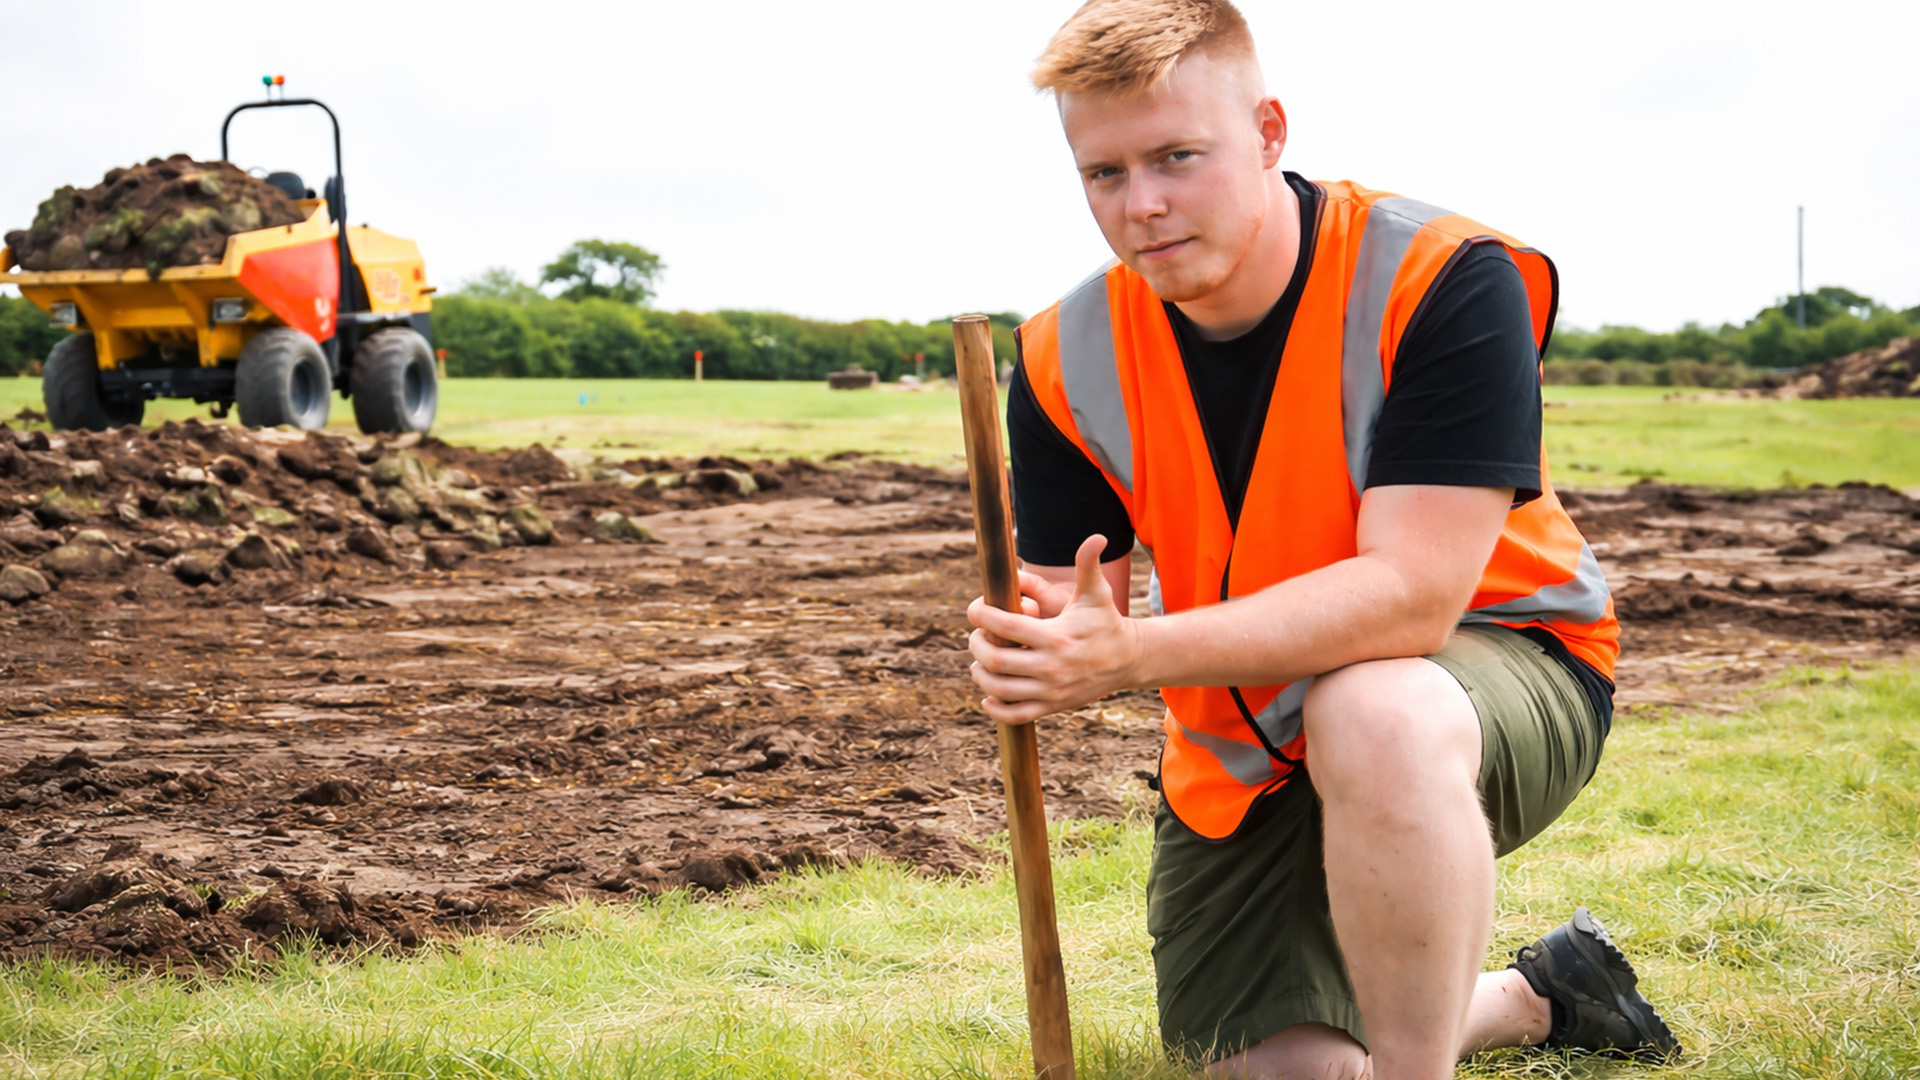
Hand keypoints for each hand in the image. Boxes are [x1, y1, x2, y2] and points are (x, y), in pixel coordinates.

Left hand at [967, 535, 1142, 724]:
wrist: (1128, 659)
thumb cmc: (1105, 622)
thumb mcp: (1097, 593)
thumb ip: (1089, 565)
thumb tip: (1096, 537)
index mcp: (1055, 636)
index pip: (1005, 625)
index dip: (981, 614)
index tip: (975, 608)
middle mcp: (1051, 666)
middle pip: (995, 659)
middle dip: (977, 644)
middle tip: (977, 635)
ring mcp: (1051, 689)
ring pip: (1000, 689)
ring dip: (981, 675)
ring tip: (979, 662)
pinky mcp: (1053, 706)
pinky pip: (1016, 714)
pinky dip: (996, 709)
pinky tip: (988, 696)